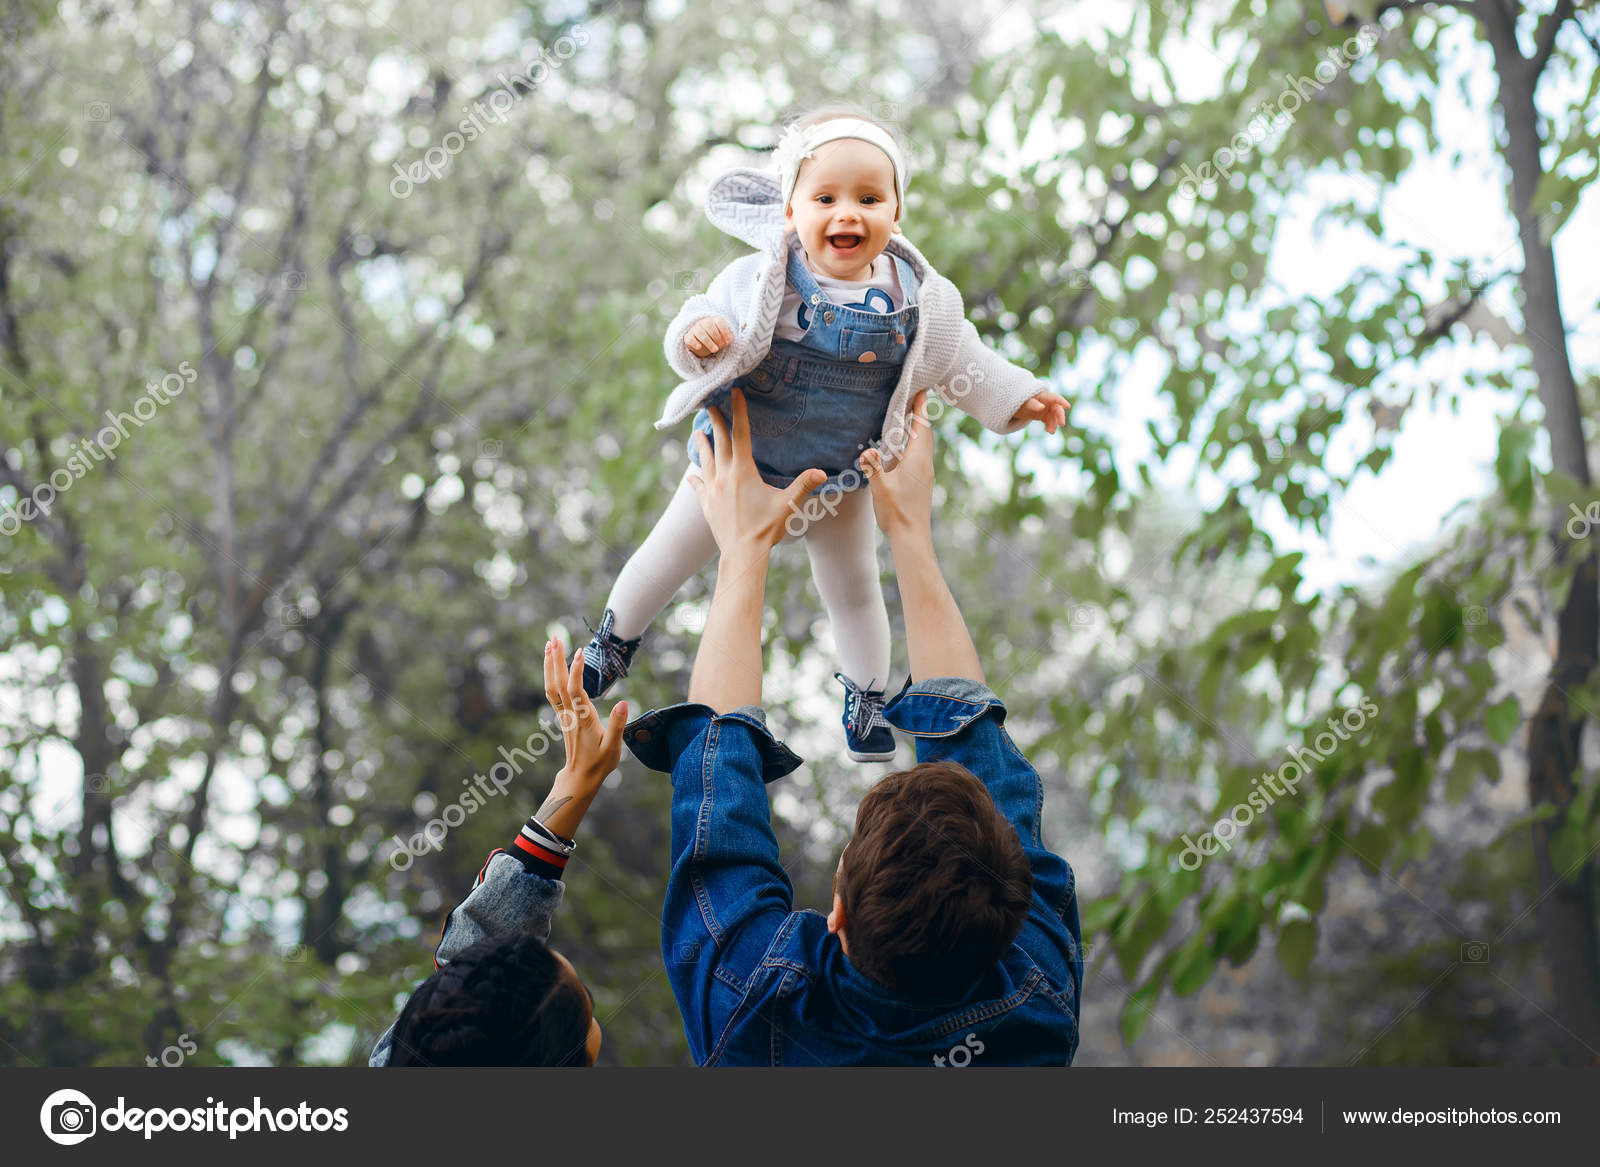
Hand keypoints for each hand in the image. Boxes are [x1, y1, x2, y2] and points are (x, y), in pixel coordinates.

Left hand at [543, 636, 627, 790]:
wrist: (581, 776)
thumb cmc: (599, 762)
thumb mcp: (613, 746)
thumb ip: (617, 725)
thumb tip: (623, 703)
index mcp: (583, 718)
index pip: (576, 690)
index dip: (577, 671)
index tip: (580, 652)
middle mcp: (570, 713)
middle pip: (558, 682)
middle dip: (556, 659)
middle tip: (555, 637)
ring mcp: (564, 714)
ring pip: (552, 686)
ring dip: (550, 664)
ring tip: (550, 644)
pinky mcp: (563, 715)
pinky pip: (553, 692)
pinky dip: (551, 675)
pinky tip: (552, 665)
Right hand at [685, 315, 733, 357]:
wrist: (701, 345)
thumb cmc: (715, 340)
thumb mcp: (723, 340)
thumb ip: (727, 339)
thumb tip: (728, 341)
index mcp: (714, 321)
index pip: (719, 321)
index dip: (725, 331)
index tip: (727, 342)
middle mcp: (704, 322)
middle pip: (709, 325)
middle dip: (716, 337)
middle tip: (720, 347)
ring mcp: (695, 329)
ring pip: (700, 332)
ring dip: (708, 342)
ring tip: (715, 350)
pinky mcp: (688, 337)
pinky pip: (690, 338)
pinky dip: (694, 342)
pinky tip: (699, 347)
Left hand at [687, 389, 824, 557]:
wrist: (742, 553)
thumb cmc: (767, 528)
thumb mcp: (788, 504)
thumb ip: (804, 485)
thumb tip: (823, 472)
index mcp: (744, 470)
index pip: (741, 434)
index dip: (739, 411)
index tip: (734, 393)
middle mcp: (724, 475)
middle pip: (718, 441)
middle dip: (716, 421)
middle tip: (711, 405)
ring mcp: (712, 489)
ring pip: (705, 459)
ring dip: (702, 444)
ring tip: (697, 431)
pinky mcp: (706, 504)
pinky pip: (698, 486)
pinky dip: (695, 478)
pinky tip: (691, 475)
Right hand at [859, 389, 934, 539]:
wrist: (912, 536)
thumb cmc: (897, 513)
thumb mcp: (880, 489)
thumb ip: (873, 469)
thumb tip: (866, 453)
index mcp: (917, 460)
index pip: (921, 427)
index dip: (920, 408)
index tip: (921, 390)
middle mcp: (924, 464)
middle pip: (925, 432)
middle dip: (919, 414)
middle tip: (913, 396)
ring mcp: (924, 473)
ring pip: (923, 444)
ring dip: (917, 428)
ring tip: (908, 416)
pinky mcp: (921, 481)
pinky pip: (919, 454)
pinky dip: (913, 442)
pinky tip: (902, 446)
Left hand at [1010, 390, 1069, 433]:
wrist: (1015, 407)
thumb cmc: (1020, 402)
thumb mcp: (1025, 404)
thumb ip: (1033, 404)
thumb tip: (1042, 407)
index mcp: (1043, 396)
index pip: (1055, 398)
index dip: (1062, 401)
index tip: (1068, 406)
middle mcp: (1047, 402)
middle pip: (1056, 408)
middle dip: (1059, 416)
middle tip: (1062, 424)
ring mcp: (1046, 409)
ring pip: (1053, 416)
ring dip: (1054, 424)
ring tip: (1051, 432)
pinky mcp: (1043, 415)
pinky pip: (1049, 421)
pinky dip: (1050, 426)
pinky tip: (1048, 430)